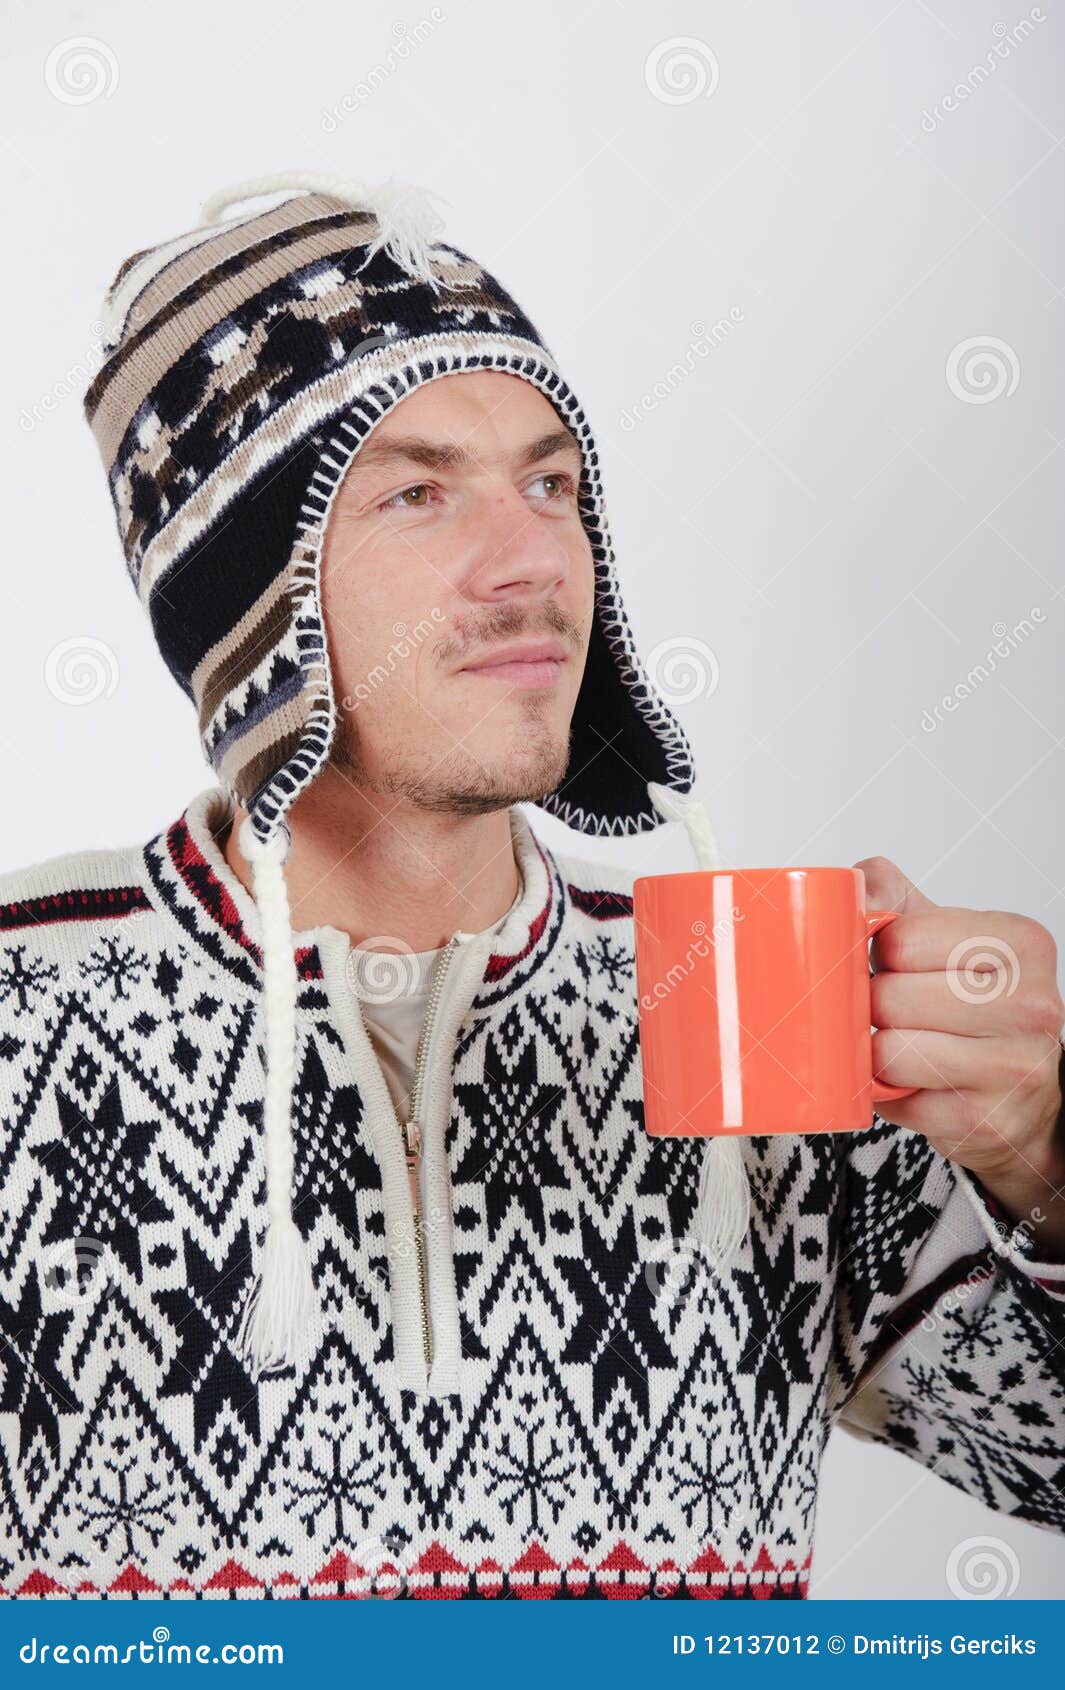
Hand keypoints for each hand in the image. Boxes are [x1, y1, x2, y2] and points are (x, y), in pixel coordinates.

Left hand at [856, 856, 1064, 1250]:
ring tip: (902, 1046)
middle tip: (893, 1013)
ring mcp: (1013, 1066)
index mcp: (1020, 944)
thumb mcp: (946, 938)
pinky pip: (897, 1101)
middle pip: (889, 996)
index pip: (900, 938)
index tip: (895, 966)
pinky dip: (890, 1095)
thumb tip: (856, 887)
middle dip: (874, 1007)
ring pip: (889, 1051)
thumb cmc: (974, 1006)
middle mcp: (1030, 1004)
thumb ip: (895, 898)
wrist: (1020, 1092)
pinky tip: (915, 1084)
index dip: (879, 954)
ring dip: (878, 1053)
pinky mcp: (985, 1120)